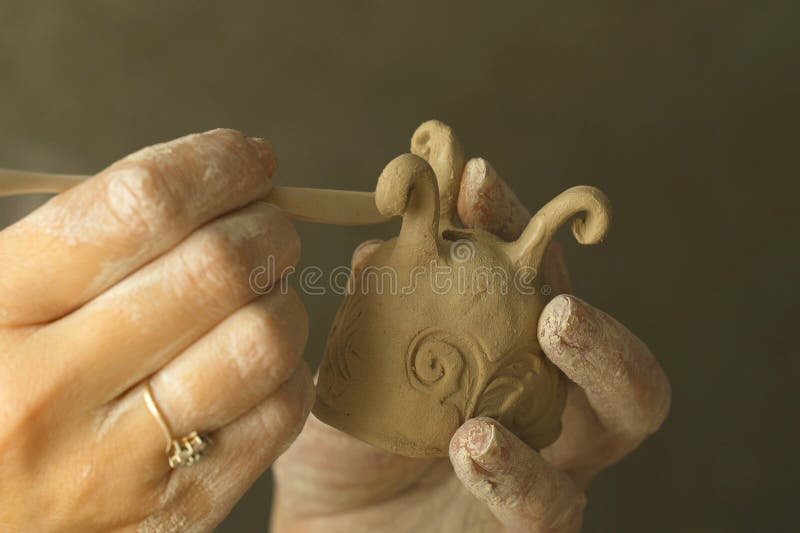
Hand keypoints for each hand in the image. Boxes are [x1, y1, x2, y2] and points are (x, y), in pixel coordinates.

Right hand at [0, 129, 313, 530]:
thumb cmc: (2, 379)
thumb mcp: (3, 295)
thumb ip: (90, 235)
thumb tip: (213, 180)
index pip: (141, 205)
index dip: (216, 164)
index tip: (248, 158)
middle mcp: (50, 391)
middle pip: (218, 268)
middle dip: (268, 227)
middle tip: (268, 223)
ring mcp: (118, 461)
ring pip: (263, 340)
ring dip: (283, 298)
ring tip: (262, 295)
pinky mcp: (179, 509)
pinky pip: (280, 412)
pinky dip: (288, 370)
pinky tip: (255, 361)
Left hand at [272, 159, 670, 531]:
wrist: (327, 531)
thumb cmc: (345, 445)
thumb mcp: (345, 371)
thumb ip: (369, 311)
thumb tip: (380, 243)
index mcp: (496, 340)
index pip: (521, 269)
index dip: (507, 220)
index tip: (473, 179)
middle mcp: (536, 390)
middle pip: (595, 333)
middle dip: (583, 284)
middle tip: (554, 278)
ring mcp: (548, 459)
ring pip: (622, 412)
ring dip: (599, 360)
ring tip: (556, 327)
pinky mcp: (535, 525)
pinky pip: (551, 503)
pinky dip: (520, 469)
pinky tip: (476, 442)